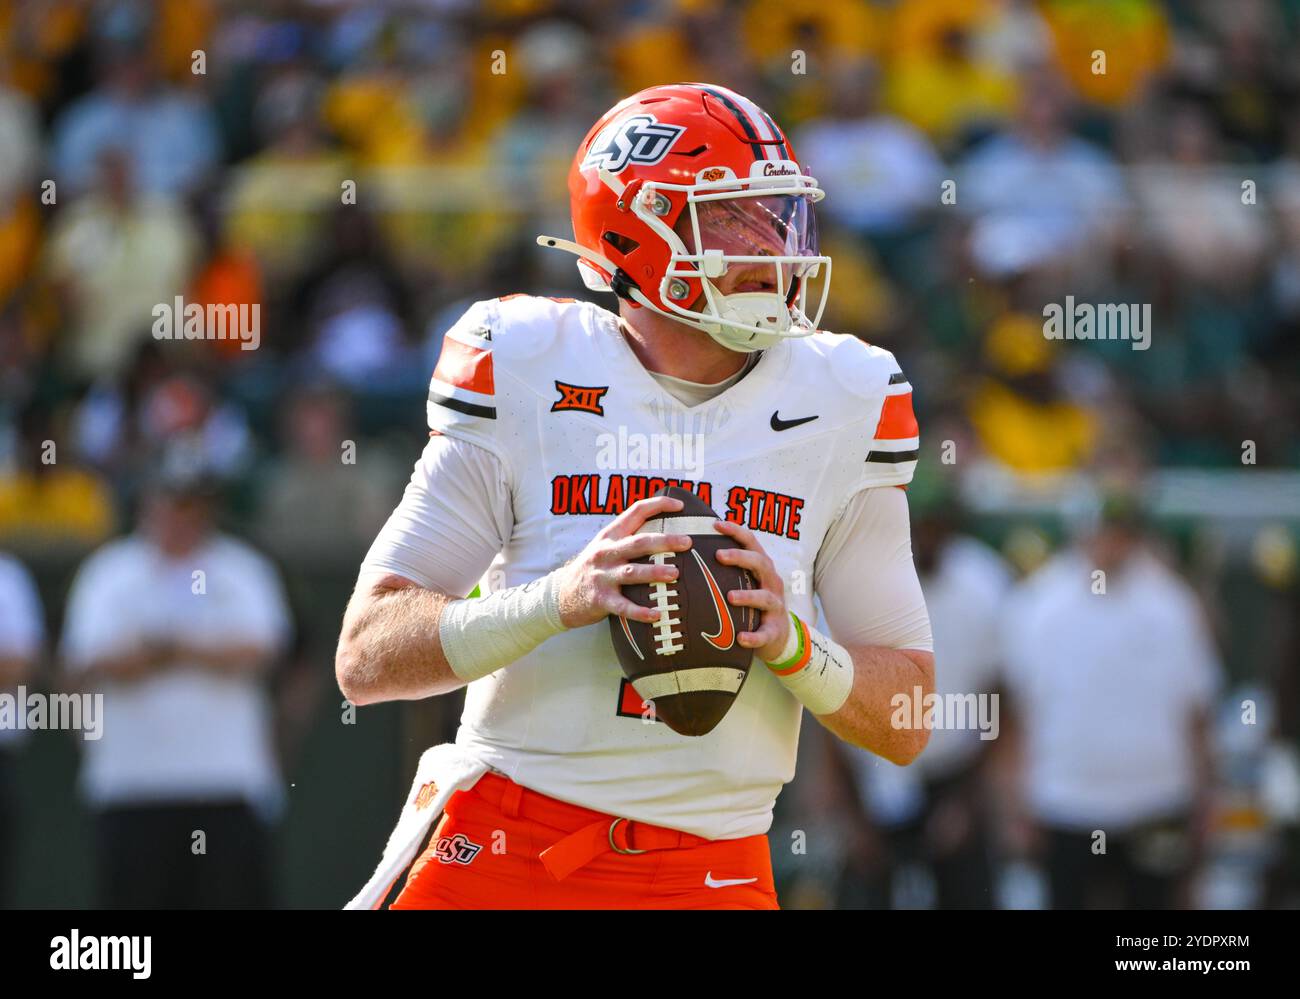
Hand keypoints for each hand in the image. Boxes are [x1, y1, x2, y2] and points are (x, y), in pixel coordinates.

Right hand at [553, 495, 692, 628]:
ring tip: (675, 574)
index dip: (658, 505)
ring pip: (632, 572)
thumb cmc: (593, 569)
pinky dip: (641, 611)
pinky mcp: (601, 599)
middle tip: (687, 542)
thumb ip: (628, 538)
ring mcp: (603, 576)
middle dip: (664, 541)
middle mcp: (606, 553)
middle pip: (639, 543)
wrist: (561, 594)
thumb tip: (665, 531)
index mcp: (610, 536)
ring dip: (655, 572)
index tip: (680, 505)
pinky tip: (657, 614)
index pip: (635, 512)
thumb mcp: (605, 546)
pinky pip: (624, 606)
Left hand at [713, 520, 789, 662]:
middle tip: (718, 556)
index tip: (716, 524)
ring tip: (730, 597)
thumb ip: (726, 568)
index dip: (736, 531)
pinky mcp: (774, 630)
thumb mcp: (745, 581)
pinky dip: (754, 636)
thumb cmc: (753, 603)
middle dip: (740, 557)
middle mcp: (771, 583)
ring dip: (748, 596)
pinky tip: (741, 638)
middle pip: (760, 563)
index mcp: (762, 568)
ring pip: (765, 597)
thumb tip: (690, 551)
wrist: (778, 636)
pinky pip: (765, 633)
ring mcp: (775, 606)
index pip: (751, 543)